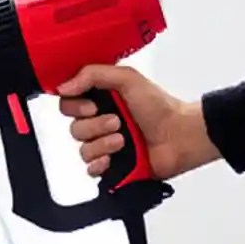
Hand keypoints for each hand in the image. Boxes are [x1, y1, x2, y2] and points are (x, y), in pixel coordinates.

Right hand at [58, 65, 221, 180]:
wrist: (180, 136)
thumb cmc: (161, 107)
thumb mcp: (128, 78)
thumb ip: (94, 74)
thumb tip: (64, 86)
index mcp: (101, 100)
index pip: (68, 103)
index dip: (74, 106)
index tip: (92, 106)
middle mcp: (100, 122)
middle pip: (73, 127)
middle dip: (94, 126)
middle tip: (116, 122)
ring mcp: (105, 145)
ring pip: (82, 149)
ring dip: (102, 144)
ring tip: (123, 140)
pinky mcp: (110, 165)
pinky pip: (90, 168)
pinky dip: (100, 164)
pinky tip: (114, 157)